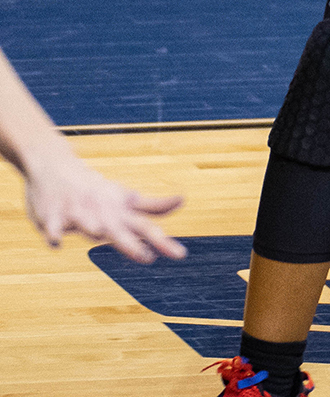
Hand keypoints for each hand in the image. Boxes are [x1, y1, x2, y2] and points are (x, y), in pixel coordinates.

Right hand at [24, 151, 185, 262]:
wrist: (56, 167)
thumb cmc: (96, 191)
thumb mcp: (124, 198)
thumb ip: (152, 206)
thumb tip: (182, 200)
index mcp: (120, 213)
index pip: (146, 228)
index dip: (162, 241)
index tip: (180, 254)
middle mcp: (102, 213)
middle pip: (119, 232)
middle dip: (131, 245)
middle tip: (146, 257)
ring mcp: (77, 212)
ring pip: (87, 225)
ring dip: (93, 229)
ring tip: (99, 232)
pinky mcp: (51, 215)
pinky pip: (53, 228)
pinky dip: (54, 234)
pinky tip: (56, 242)